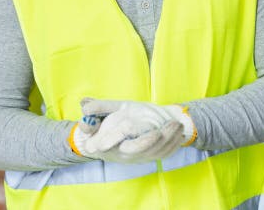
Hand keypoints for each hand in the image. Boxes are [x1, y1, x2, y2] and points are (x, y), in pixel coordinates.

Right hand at [74, 99, 196, 162]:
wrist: (118, 137)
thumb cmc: (110, 121)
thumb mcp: (106, 110)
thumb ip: (97, 107)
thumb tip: (84, 106)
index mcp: (110, 144)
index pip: (121, 145)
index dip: (139, 141)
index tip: (155, 132)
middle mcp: (125, 154)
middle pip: (141, 151)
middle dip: (155, 141)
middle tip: (167, 127)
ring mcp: (138, 157)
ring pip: (155, 153)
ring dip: (169, 139)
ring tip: (177, 124)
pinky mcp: (149, 158)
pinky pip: (163, 154)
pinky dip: (173, 145)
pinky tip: (179, 133)